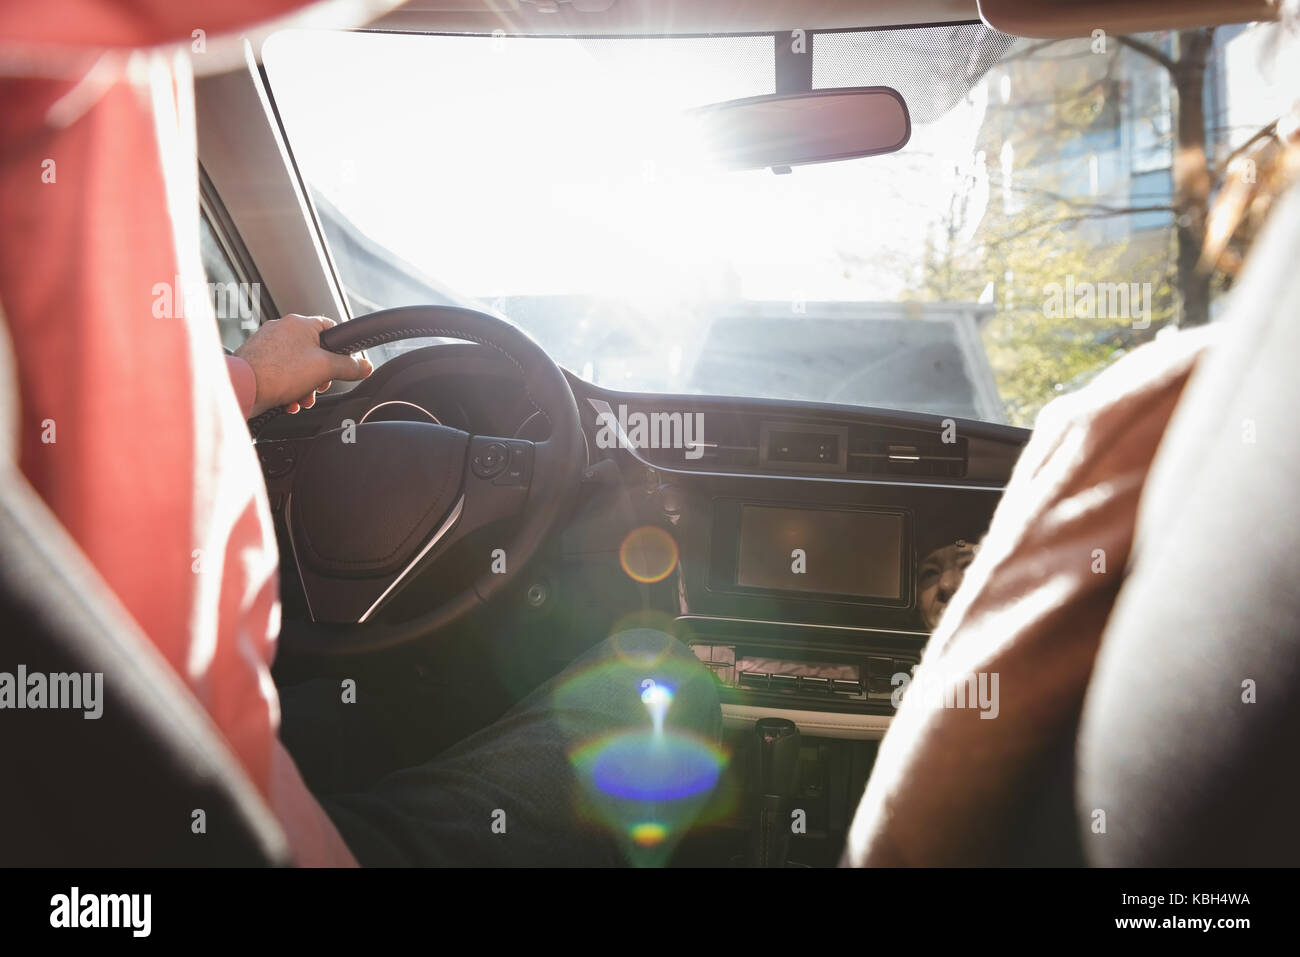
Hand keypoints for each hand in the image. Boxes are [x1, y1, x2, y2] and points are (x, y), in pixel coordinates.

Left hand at [234, 314, 372, 416]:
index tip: (346, 364)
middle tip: (319, 387)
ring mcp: (267, 344)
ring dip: (305, 385)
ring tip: (301, 399)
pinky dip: (288, 388)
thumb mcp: (324, 369)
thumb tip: (365, 366)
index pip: (331, 328)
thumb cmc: (277, 373)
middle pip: (314, 351)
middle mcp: (281, 329)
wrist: (241, 387)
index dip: (342, 348)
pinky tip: (288, 401)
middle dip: (320, 375)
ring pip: (297, 365)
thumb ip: (349, 366)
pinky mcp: (256, 361)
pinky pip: (280, 373)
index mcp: (299, 323)